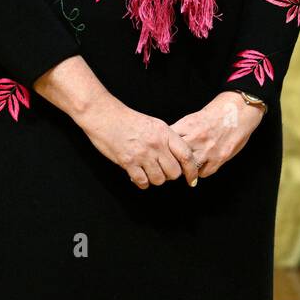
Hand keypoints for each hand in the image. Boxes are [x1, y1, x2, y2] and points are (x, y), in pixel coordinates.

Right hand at [76, 94, 197, 188]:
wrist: (107, 116)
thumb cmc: (130, 120)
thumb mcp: (155, 125)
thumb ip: (168, 139)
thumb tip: (179, 156)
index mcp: (166, 134)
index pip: (186, 155)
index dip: (191, 170)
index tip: (192, 179)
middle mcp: (156, 145)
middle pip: (174, 171)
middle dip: (171, 176)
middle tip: (165, 172)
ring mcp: (142, 154)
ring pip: (159, 179)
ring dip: (156, 179)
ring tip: (151, 172)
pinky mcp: (128, 162)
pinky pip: (142, 181)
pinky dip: (143, 182)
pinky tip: (140, 176)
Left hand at [168, 92, 264, 180]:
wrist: (239, 108)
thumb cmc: (217, 112)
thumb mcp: (194, 117)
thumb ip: (182, 131)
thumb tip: (168, 143)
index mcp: (187, 125)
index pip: (167, 143)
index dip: (162, 150)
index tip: (162, 154)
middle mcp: (196, 137)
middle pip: (175, 158)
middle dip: (172, 162)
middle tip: (172, 165)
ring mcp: (208, 149)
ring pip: (189, 168)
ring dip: (186, 170)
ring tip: (186, 168)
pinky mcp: (220, 157)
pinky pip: (204, 172)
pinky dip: (201, 172)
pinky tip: (202, 166)